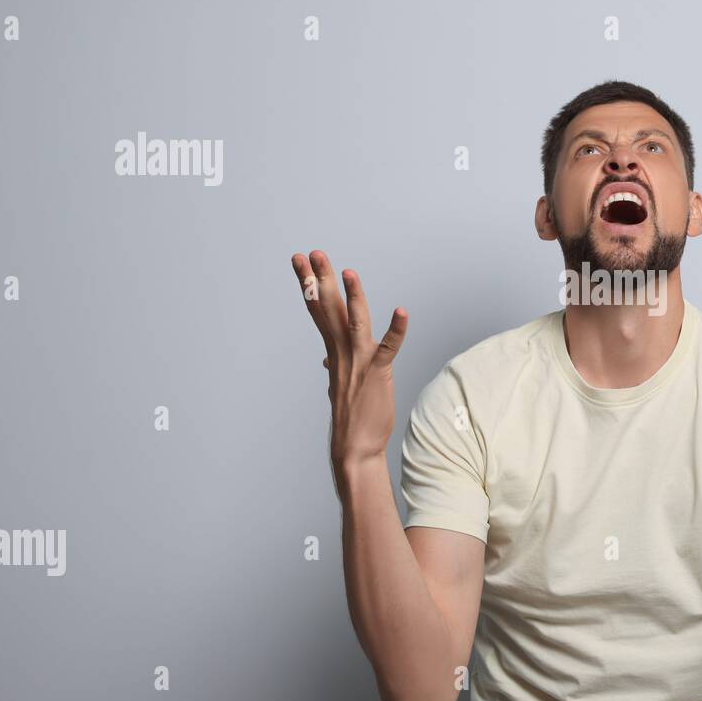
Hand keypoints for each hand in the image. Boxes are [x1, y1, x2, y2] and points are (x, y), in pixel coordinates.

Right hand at [291, 250, 407, 464]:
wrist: (355, 447)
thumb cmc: (352, 417)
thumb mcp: (340, 386)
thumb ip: (335, 366)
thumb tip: (326, 359)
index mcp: (334, 352)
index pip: (318, 311)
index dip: (308, 285)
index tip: (299, 262)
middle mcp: (342, 353)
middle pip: (328, 309)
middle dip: (318, 279)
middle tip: (311, 252)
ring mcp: (359, 362)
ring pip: (354, 321)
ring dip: (352, 295)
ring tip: (347, 271)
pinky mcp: (378, 373)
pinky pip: (388, 347)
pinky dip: (396, 329)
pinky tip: (402, 310)